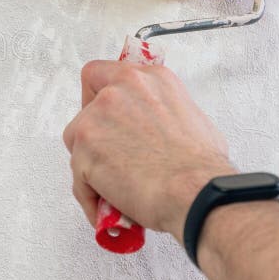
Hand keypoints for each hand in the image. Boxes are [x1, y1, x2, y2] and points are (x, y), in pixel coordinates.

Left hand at [63, 60, 235, 243]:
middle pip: (85, 109)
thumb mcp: (190, 116)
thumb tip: (151, 125)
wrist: (196, 193)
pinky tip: (108, 206)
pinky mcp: (83, 147)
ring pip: (76, 142)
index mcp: (146, 79)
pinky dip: (90, 194)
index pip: (98, 73)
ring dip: (90, 164)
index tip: (103, 116)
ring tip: (115, 188)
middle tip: (111, 156)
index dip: (96, 97)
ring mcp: (95, 118)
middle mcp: (118, 91)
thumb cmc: (202, 166)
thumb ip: (159, 110)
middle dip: (93, 134)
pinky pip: (77, 176)